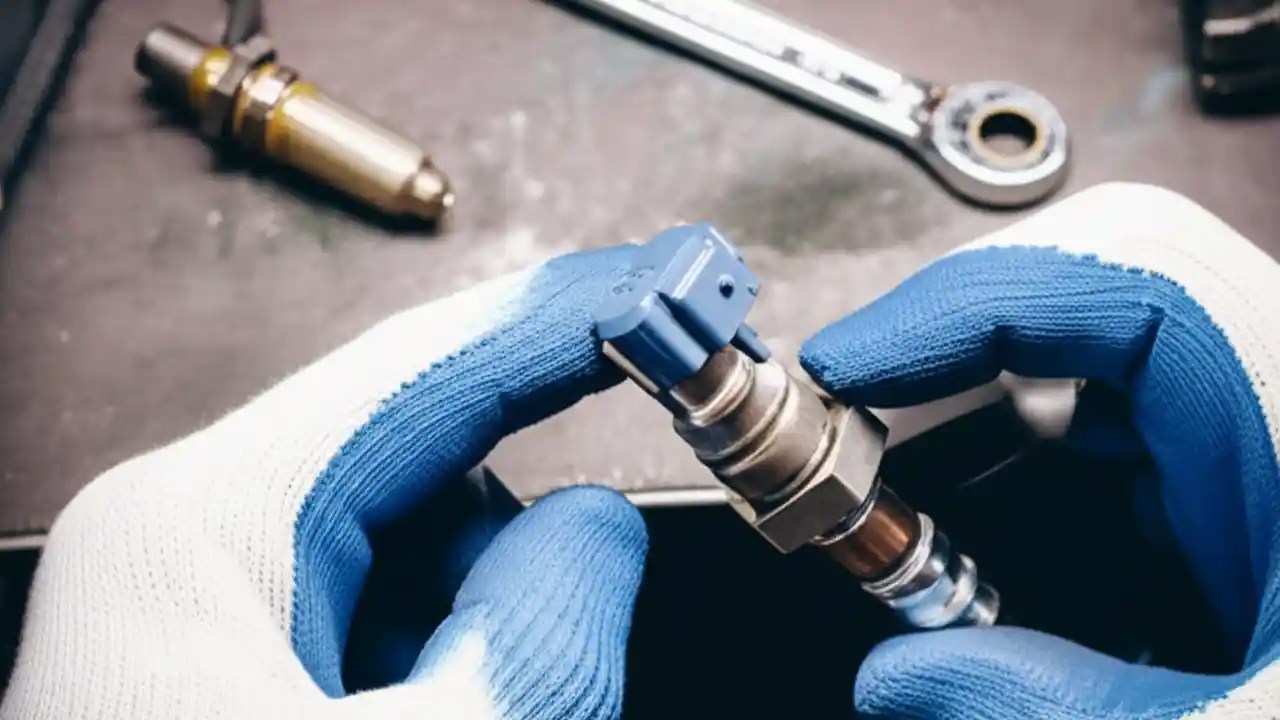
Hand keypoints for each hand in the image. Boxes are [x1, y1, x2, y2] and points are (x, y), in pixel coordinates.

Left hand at [0, 248, 647, 718]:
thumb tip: (597, 526)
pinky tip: (475, 711)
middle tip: (613, 577)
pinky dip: (466, 671)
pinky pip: (397, 638)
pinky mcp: (246, 688)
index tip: (672, 281)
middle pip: (429, 474)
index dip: (568, 315)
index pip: (429, 369)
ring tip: (500, 708)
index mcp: (203, 532)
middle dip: (531, 533)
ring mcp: (218, 624)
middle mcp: (199, 555)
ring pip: (425, 567)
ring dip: (503, 628)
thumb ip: (546, 626)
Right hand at [801, 183, 1279, 717]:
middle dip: (957, 359)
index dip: (952, 306)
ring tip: (924, 495)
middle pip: (1088, 299)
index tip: (851, 367)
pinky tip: (1026, 546)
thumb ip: (1058, 710)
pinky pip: (1131, 433)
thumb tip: (905, 682)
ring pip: (1101, 365)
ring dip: (999, 422)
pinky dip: (1050, 472)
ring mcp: (1276, 432)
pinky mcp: (1264, 481)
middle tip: (865, 425)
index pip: (1109, 279)